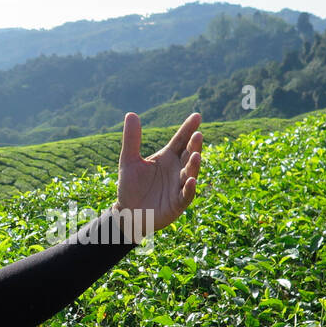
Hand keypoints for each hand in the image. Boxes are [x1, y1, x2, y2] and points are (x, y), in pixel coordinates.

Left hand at [114, 111, 202, 232]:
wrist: (128, 213)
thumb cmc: (131, 186)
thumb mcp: (129, 161)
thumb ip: (131, 139)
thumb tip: (131, 114)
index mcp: (167, 157)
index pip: (180, 140)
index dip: (188, 128)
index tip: (197, 116)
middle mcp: (176, 169)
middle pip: (188, 155)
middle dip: (194, 145)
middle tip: (198, 134)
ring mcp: (179, 186)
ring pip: (190, 173)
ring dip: (194, 165)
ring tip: (196, 155)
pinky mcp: (177, 203)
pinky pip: (186, 195)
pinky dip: (189, 188)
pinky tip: (191, 180)